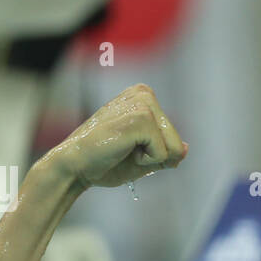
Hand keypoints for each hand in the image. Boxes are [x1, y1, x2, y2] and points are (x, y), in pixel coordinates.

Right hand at [37, 84, 188, 190]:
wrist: (75, 166)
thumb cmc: (103, 162)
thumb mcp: (142, 159)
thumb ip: (165, 153)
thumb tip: (185, 149)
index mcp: (144, 98)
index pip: (173, 138)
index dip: (154, 154)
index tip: (126, 149)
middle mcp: (144, 94)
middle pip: (177, 142)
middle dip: (155, 157)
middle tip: (123, 151)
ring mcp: (143, 104)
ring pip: (174, 148)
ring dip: (150, 159)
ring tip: (123, 149)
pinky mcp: (142, 118)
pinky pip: (164, 153)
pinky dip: (145, 161)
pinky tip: (122, 151)